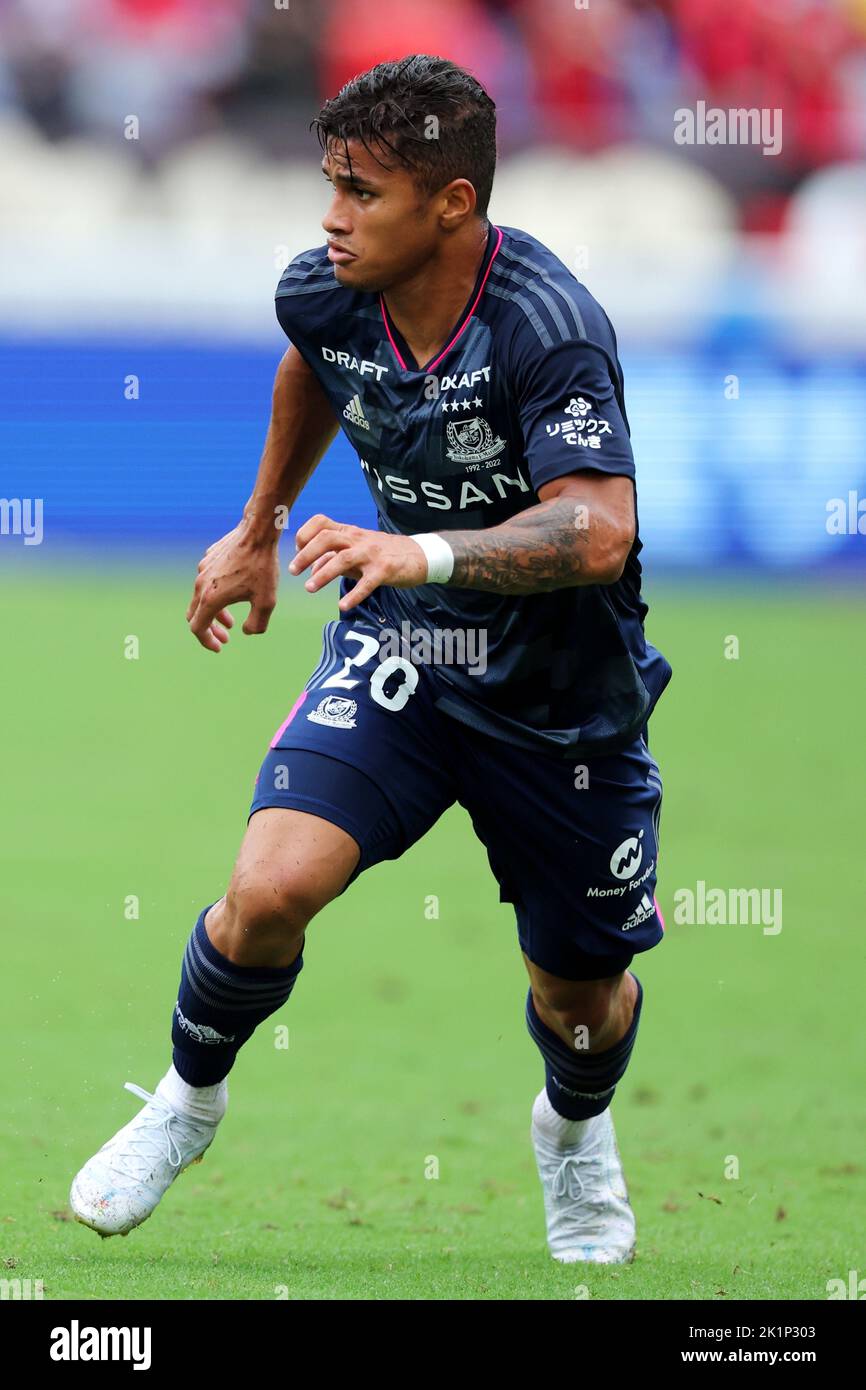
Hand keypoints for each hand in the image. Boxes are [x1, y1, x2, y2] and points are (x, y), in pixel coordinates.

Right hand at [187, 521, 280, 651]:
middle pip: (195, 615)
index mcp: (211, 598)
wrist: (257, 533)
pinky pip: (207, 583)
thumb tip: (246, 631)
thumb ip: (256, 624)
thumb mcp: (267, 602)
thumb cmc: (262, 567)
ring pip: (201, 599)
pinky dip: (216, 596)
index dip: (207, 641)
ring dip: (214, 613)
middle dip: (209, 630)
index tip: (220, 647)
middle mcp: (201, 584)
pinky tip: (234, 594)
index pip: (198, 628)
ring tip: (232, 621)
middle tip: (225, 638)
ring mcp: (203, 570)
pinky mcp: (208, 559)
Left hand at [288, 514, 427, 612]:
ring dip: (323, 574)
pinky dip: (354, 595)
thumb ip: (334, 559)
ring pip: (343, 559)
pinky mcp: (385, 570)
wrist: (420, 555)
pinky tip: (343, 606)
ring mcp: (372, 554)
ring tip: (309, 588)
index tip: (297, 550)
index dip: (305, 534)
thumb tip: (311, 571)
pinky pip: (367, 583)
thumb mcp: (357, 552)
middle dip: (306, 554)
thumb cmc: (384, 553)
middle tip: (293, 571)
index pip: (321, 522)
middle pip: (327, 538)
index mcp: (349, 532)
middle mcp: (358, 539)